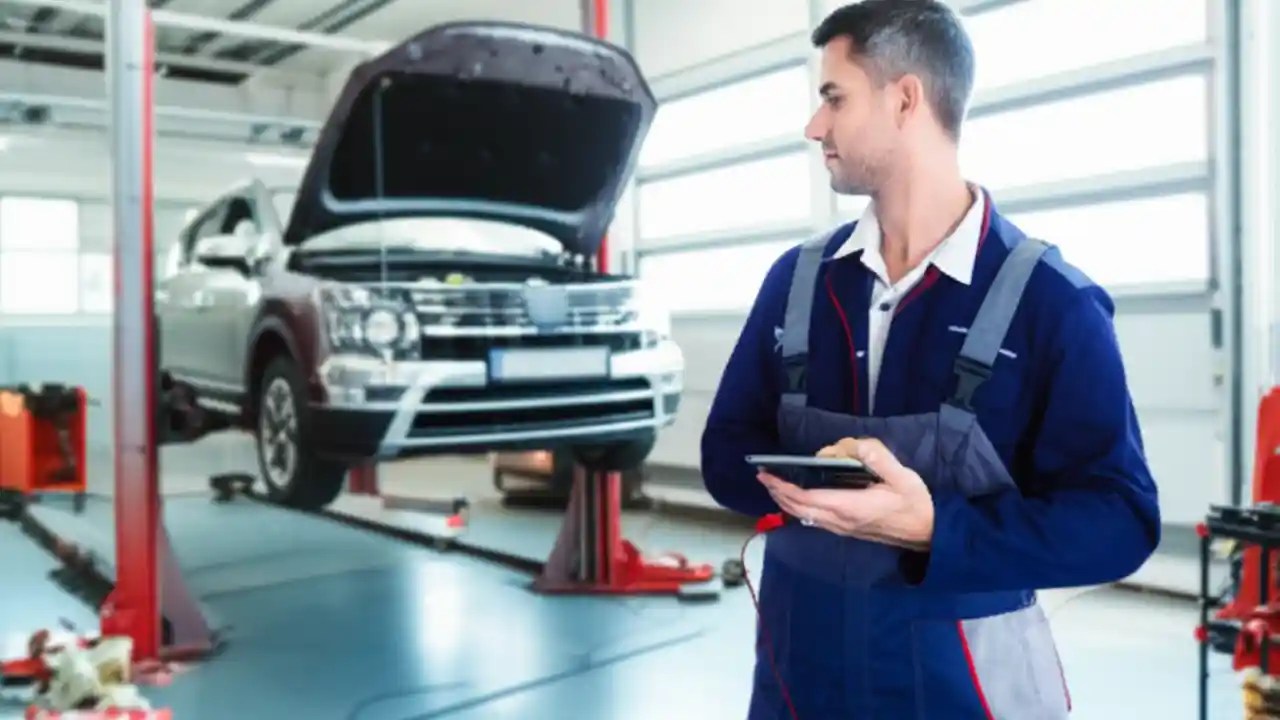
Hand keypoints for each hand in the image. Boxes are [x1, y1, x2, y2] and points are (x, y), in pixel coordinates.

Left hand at [757, 437, 934, 549]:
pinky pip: (813, 519)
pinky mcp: (846, 530)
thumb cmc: (915, 503)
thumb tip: (848, 446)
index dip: (782, 486)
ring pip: (804, 516)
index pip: (804, 498)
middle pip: (798, 509)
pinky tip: (797, 498)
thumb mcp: (901, 474)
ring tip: (774, 484)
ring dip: (786, 501)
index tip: (766, 472)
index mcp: (848, 507)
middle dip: (778, 492)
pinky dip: (799, 507)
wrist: (929, 533)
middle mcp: (839, 521)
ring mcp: (842, 529)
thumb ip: (875, 456)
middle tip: (763, 475)